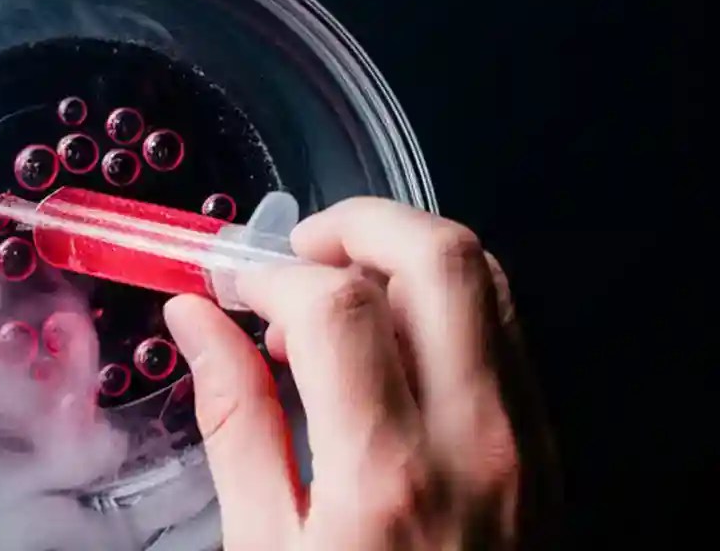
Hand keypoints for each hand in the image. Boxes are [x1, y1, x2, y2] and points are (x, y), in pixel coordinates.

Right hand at [164, 198, 556, 549]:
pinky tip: (385, 345)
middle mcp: (476, 440)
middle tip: (294, 256)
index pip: (338, 306)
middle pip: (440, 258)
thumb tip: (196, 317)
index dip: (270, 272)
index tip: (233, 285)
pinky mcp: (547, 445)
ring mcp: (526, 438)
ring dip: (402, 255)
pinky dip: (441, 302)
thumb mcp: (264, 549)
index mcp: (387, 474)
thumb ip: (233, 420)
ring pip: (486, 279)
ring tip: (335, 299)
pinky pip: (504, 329)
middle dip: (356, 225)